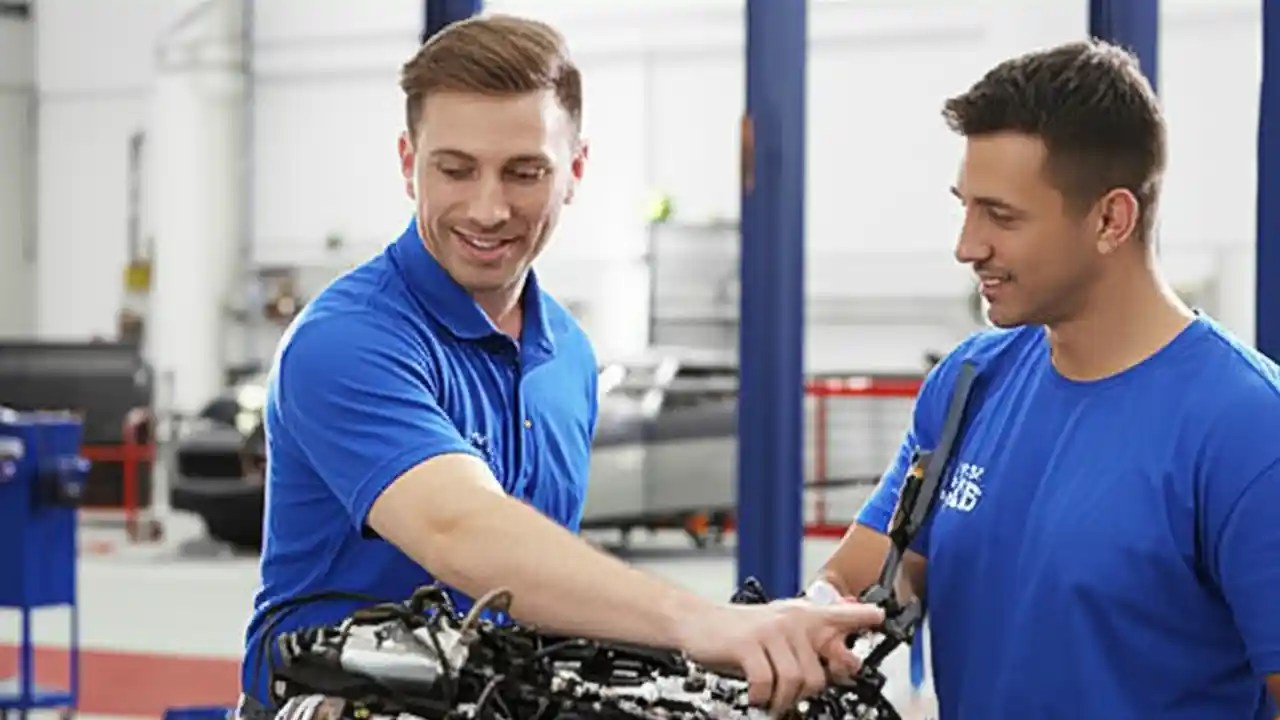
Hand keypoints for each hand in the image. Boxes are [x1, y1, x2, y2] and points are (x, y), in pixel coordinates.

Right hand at [676, 598, 883, 715]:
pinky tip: (756, 694)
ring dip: (783, 699)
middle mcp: (790, 620)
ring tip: (772, 699)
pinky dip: (762, 696)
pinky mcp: (747, 643)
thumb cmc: (739, 632)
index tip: (881, 617)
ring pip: (796, 679)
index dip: (862, 617)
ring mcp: (769, 630)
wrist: (698, 623)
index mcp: (802, 616)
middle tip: (788, 696)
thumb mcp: (779, 634)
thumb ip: (809, 646)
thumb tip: (844, 663)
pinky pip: (767, 681)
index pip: (841, 614)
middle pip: (818, 673)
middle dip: (804, 694)